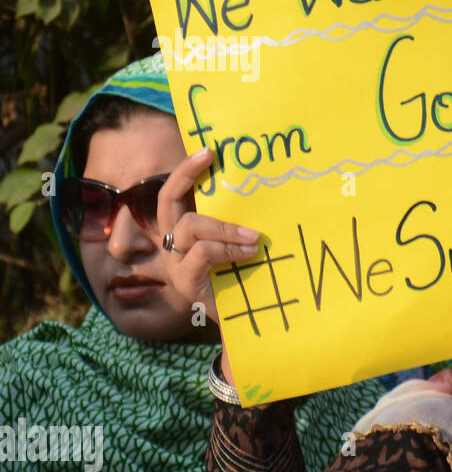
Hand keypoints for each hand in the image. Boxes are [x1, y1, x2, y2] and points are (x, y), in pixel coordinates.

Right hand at [153, 147, 262, 336]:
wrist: (247, 321)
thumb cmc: (247, 279)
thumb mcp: (241, 244)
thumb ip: (240, 223)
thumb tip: (263, 189)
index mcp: (184, 233)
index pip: (172, 195)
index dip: (185, 171)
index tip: (208, 150)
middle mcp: (173, 245)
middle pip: (167, 202)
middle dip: (186, 175)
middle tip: (212, 156)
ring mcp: (176, 263)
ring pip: (191, 227)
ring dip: (225, 227)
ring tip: (254, 237)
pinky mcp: (186, 282)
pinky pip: (202, 253)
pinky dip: (227, 249)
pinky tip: (250, 252)